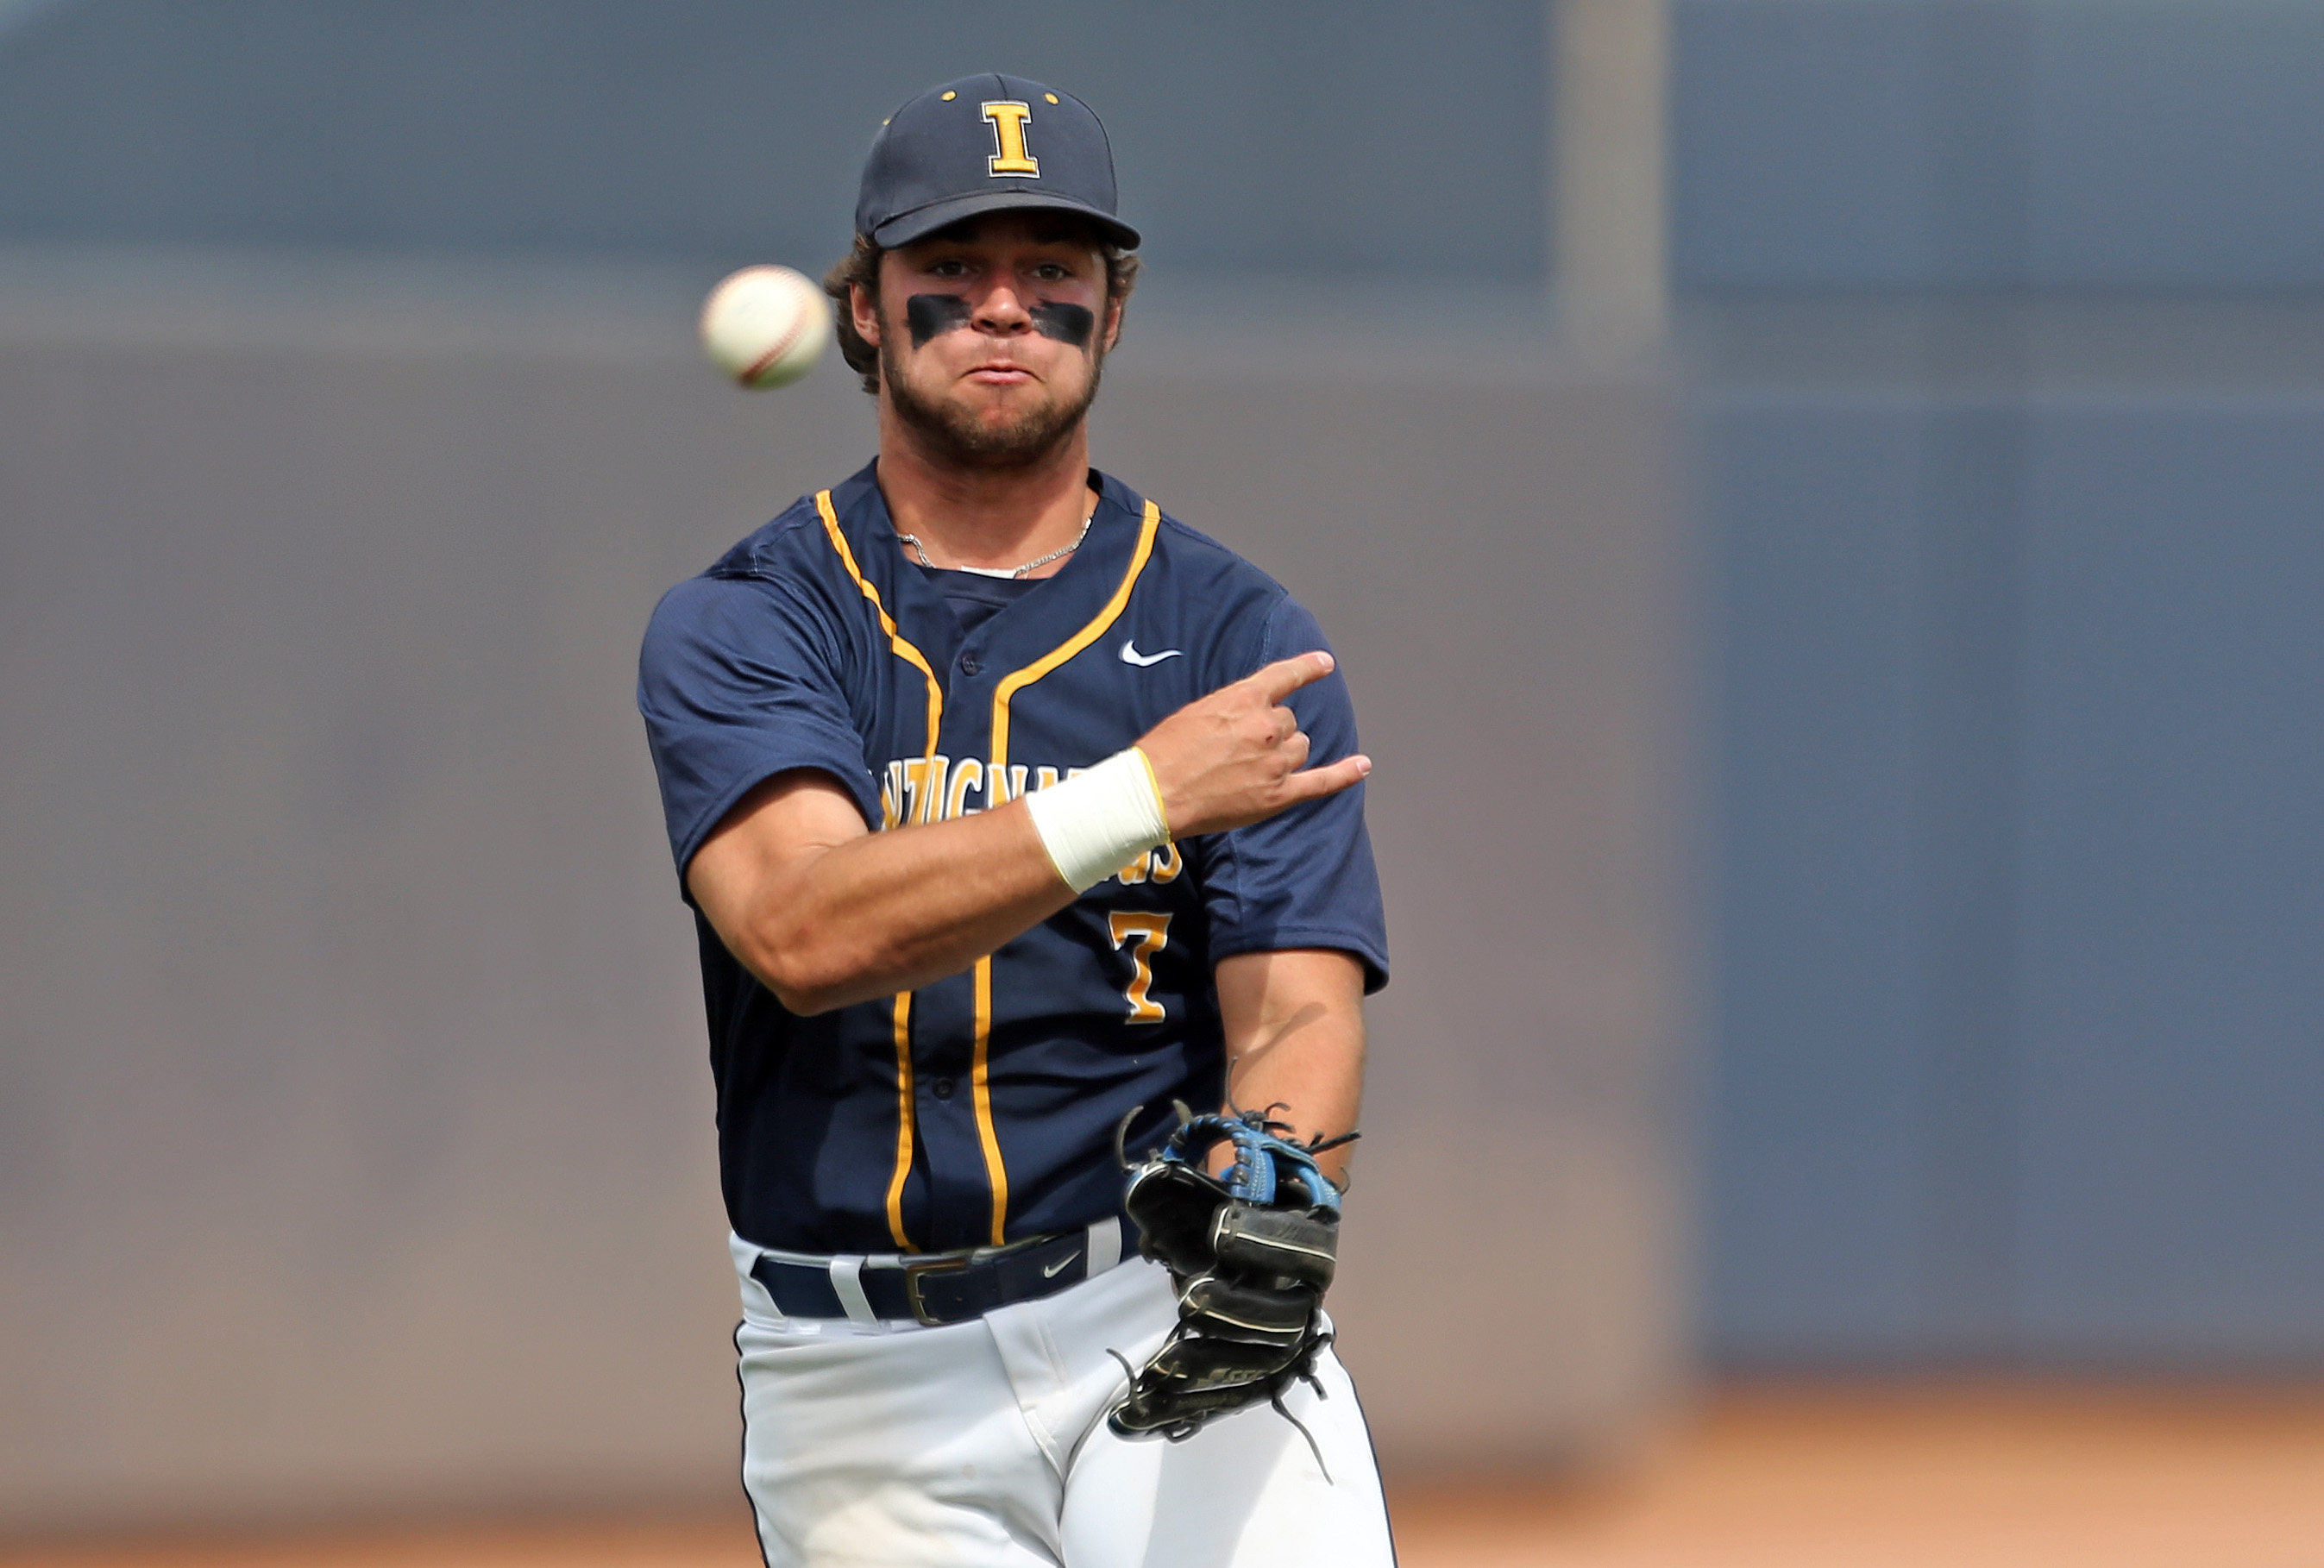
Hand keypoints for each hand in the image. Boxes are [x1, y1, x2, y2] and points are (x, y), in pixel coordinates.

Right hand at [1135, 652, 1370, 838]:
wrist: (1154, 793)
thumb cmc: (1164, 752)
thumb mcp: (1197, 712)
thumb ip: (1232, 709)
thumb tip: (1251, 715)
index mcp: (1244, 699)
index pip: (1285, 676)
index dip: (1307, 668)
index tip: (1324, 663)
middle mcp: (1266, 726)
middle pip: (1289, 723)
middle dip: (1272, 732)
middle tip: (1239, 750)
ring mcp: (1275, 762)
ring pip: (1299, 749)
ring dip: (1283, 755)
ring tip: (1249, 770)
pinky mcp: (1277, 795)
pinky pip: (1322, 781)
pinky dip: (1345, 773)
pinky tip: (1363, 765)